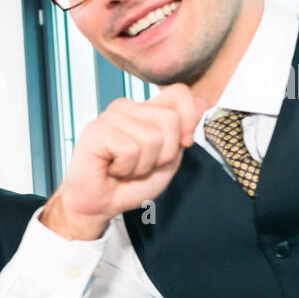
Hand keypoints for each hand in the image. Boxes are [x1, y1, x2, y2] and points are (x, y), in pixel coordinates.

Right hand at [40, 84, 201, 240]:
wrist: (99, 205)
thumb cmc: (130, 183)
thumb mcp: (170, 159)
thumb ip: (185, 131)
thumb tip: (202, 103)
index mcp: (145, 109)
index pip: (180, 93)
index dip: (190, 119)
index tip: (182, 143)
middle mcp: (128, 107)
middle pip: (170, 119)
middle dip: (164, 153)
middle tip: (142, 164)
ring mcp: (110, 117)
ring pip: (152, 138)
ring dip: (142, 165)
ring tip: (124, 168)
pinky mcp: (96, 130)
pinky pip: (130, 149)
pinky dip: (126, 168)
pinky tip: (111, 168)